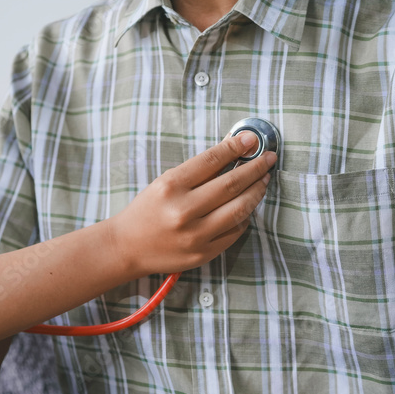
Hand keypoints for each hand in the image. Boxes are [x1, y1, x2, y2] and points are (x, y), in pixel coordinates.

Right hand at [107, 133, 273, 278]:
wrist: (126, 247)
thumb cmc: (147, 211)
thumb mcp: (164, 183)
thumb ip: (197, 171)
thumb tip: (232, 153)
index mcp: (170, 187)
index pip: (211, 161)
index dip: (234, 148)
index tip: (251, 140)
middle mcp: (183, 211)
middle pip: (231, 184)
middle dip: (255, 168)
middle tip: (268, 158)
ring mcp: (195, 235)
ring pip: (239, 209)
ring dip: (256, 191)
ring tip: (264, 179)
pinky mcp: (203, 253)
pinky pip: (235, 231)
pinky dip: (244, 216)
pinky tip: (247, 205)